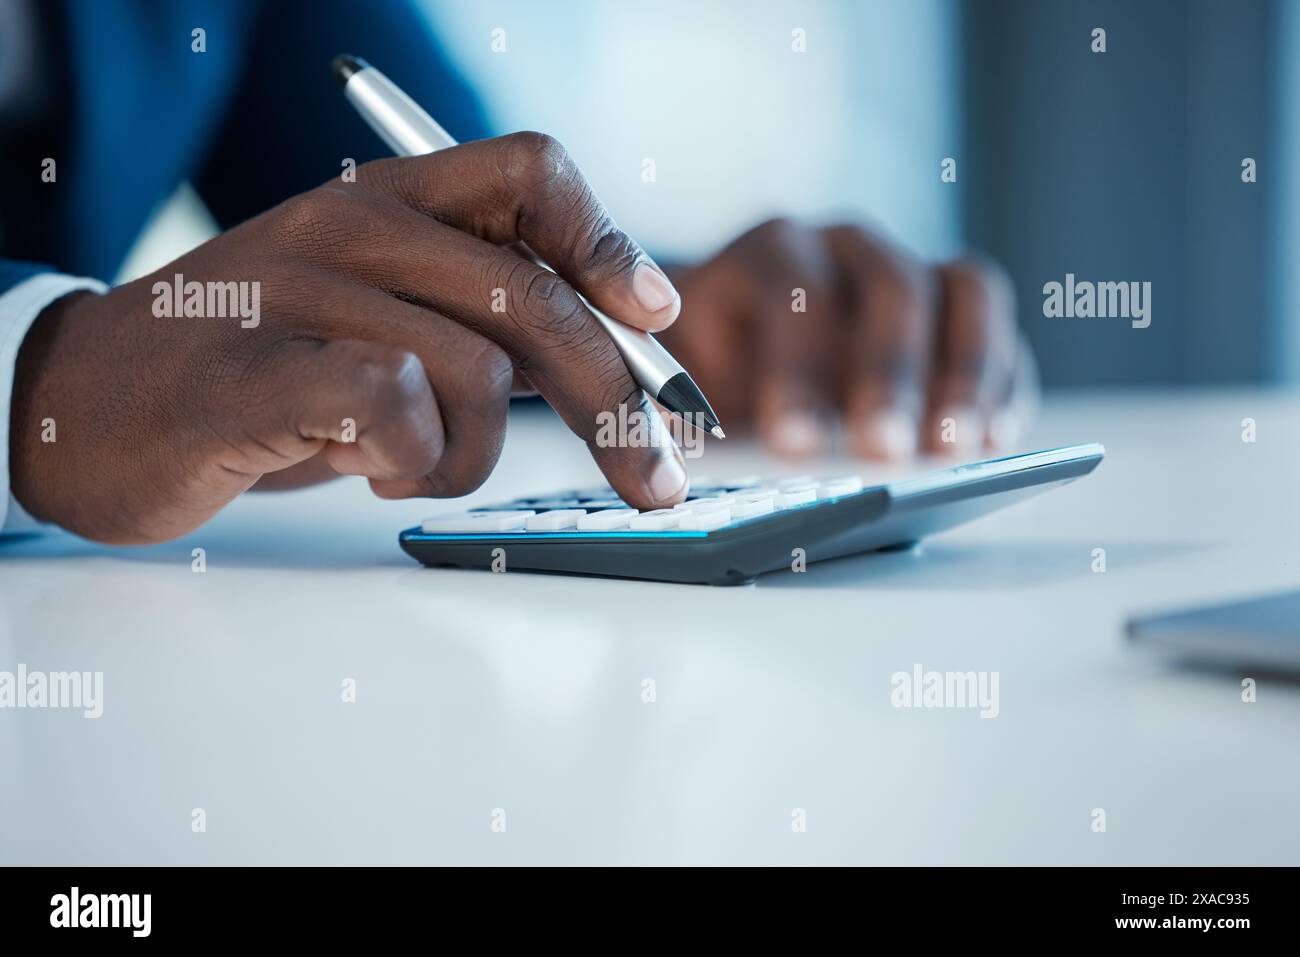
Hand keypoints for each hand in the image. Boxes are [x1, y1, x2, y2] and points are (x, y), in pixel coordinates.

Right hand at [10, 133, 689, 543]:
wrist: (83, 405)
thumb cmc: (254, 369)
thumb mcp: (373, 319)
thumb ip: (475, 320)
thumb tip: (612, 363)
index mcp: (389, 200)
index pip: (530, 172)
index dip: (610, 244)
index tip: (655, 320)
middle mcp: (351, 226)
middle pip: (536, 297)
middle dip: (615, 405)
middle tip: (649, 478)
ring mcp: (300, 292)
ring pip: (478, 371)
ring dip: (475, 454)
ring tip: (410, 469)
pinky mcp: (256, 370)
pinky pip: (394, 405)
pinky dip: (413, 460)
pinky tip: (370, 468)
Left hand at [657, 219, 1036, 458]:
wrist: (742, 340)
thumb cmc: (713, 364)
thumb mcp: (686, 376)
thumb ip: (691, 403)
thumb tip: (688, 458)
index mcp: (772, 251)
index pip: (794, 286)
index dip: (797, 365)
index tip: (793, 443)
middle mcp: (851, 247)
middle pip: (892, 285)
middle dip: (889, 373)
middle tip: (883, 450)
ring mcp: (915, 270)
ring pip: (966, 292)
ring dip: (966, 372)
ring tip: (954, 450)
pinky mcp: (962, 309)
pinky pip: (999, 329)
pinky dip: (1005, 381)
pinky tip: (996, 439)